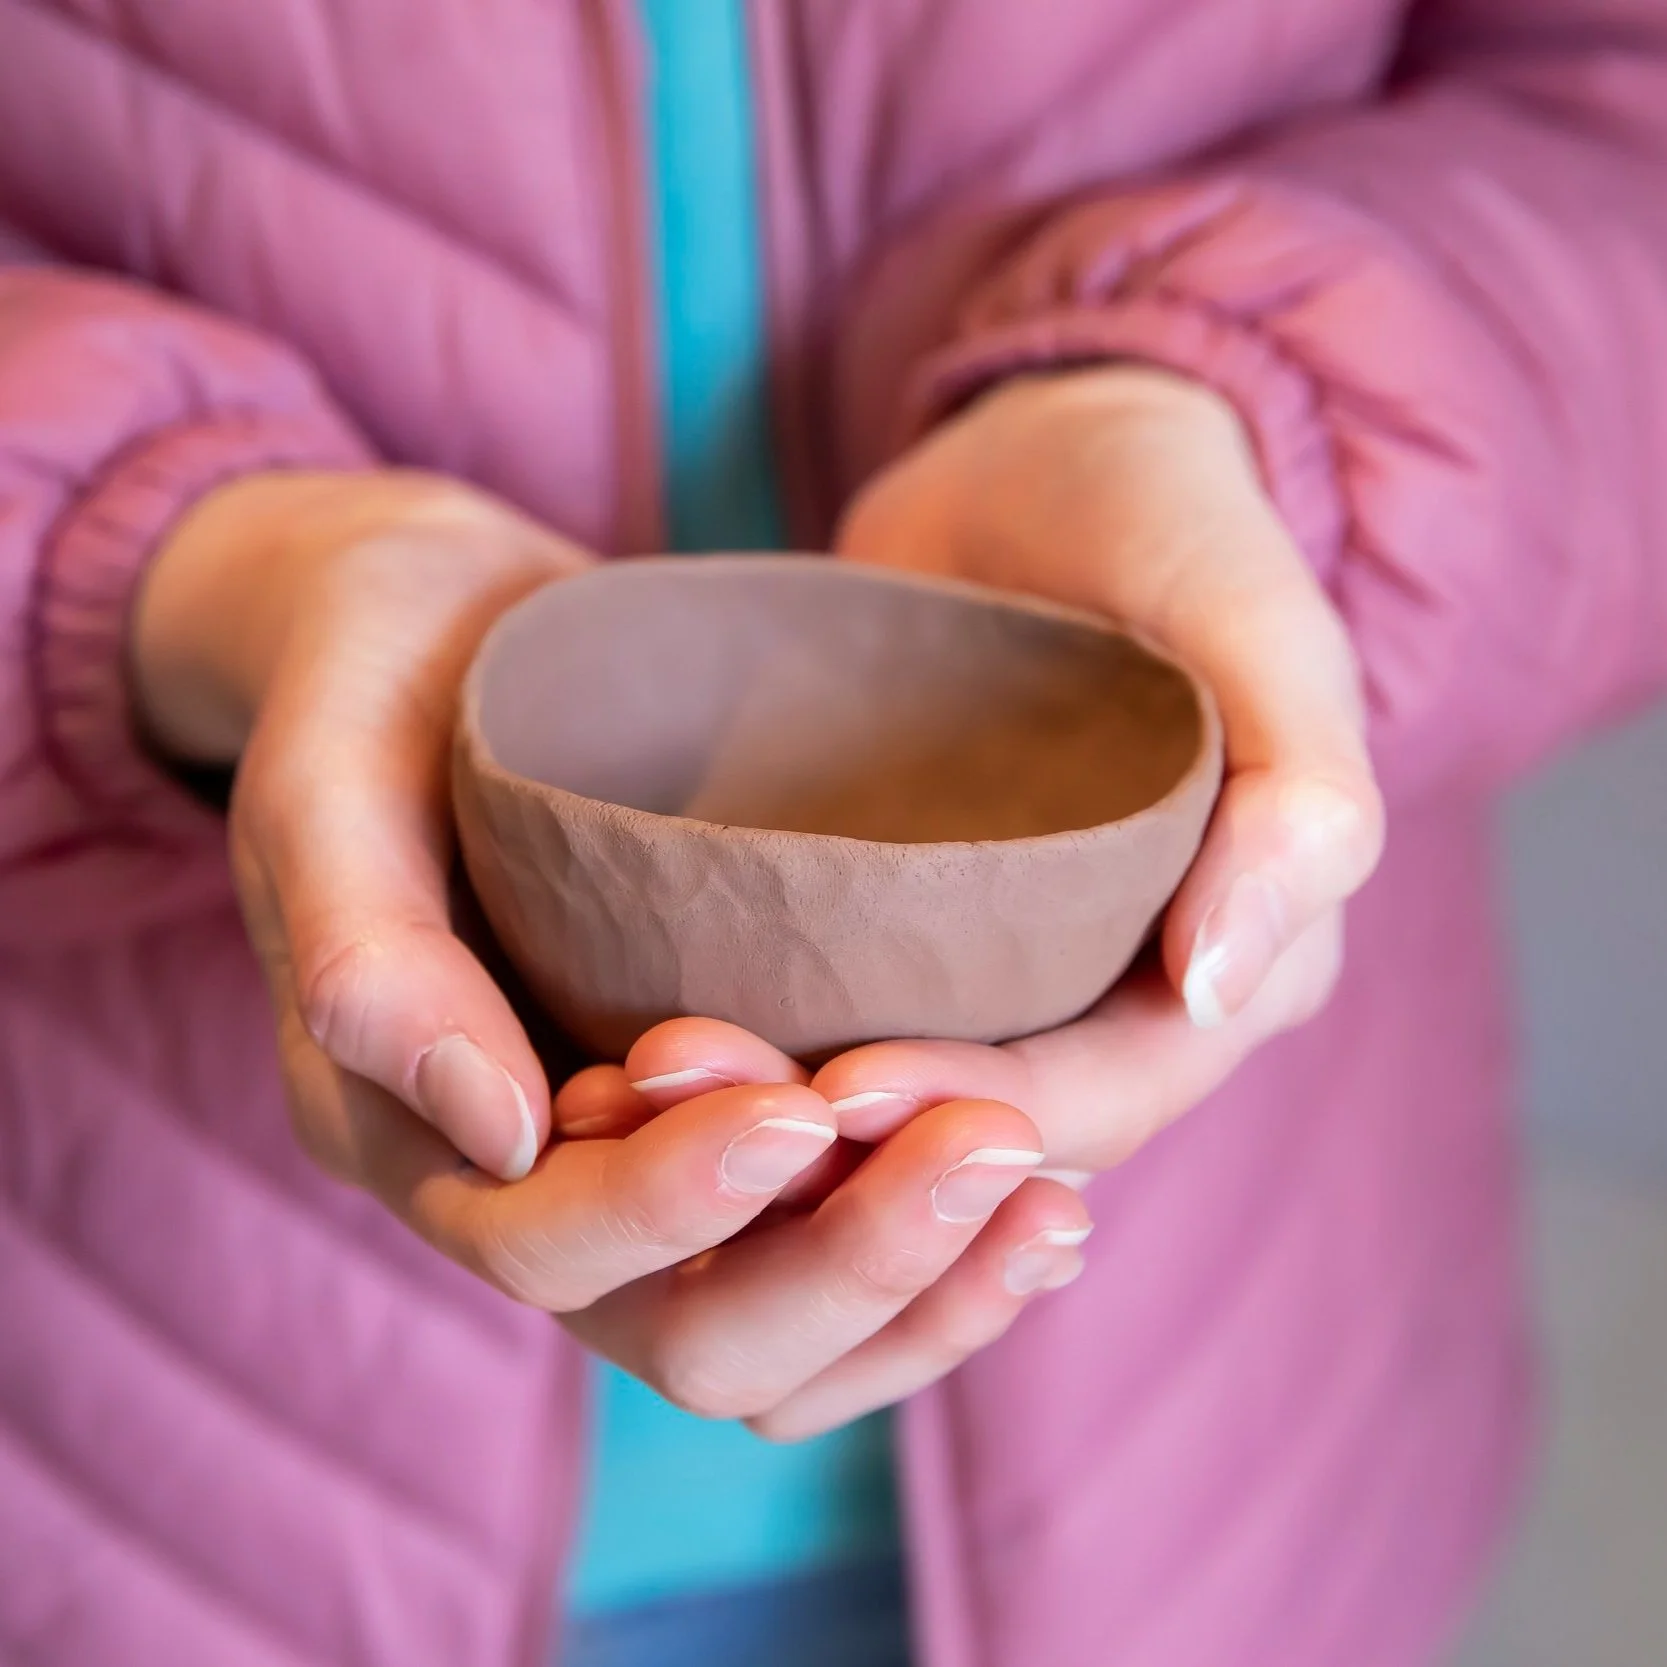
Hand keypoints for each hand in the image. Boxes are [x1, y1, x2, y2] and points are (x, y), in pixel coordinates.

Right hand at [133, 470, 1088, 1439]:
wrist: (439, 635)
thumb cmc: (369, 688)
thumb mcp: (326, 785)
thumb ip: (370, 961)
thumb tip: (506, 1131)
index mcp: (407, 1132)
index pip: (543, 1248)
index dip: (669, 1204)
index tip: (795, 1102)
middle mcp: (530, 1185)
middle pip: (693, 1335)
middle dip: (844, 1262)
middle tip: (989, 1149)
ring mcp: (638, 1164)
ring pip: (784, 1332)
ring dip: (920, 1286)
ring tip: (1051, 1201)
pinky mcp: (721, 1118)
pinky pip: (829, 1245)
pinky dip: (937, 1252)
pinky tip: (1046, 1191)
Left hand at [559, 366, 1383, 1186]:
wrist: (1036, 464)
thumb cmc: (1166, 519)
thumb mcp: (1255, 622)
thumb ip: (1299, 793)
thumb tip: (1226, 987)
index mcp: (1236, 969)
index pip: (1105, 1094)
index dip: (975, 1115)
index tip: (838, 1092)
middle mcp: (1120, 1002)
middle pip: (975, 1128)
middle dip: (838, 1137)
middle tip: (681, 1086)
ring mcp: (1006, 974)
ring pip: (891, 1105)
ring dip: (766, 1116)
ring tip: (631, 1082)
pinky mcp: (907, 936)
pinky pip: (832, 1024)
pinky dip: (747, 1052)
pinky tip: (631, 1045)